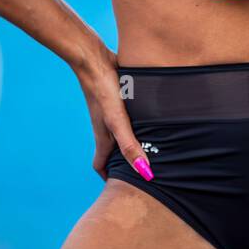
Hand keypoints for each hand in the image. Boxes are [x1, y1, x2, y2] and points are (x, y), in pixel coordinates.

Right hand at [75, 44, 151, 182]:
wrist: (94, 59)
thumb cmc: (104, 91)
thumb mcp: (119, 121)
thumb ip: (130, 145)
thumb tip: (144, 171)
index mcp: (104, 137)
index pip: (101, 165)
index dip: (110, 178)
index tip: (123, 188)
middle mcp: (106, 127)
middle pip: (113, 150)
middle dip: (125, 162)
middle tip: (144, 170)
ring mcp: (111, 112)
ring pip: (121, 133)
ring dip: (133, 141)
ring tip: (154, 146)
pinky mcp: (119, 98)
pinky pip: (129, 116)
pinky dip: (138, 122)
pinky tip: (154, 117)